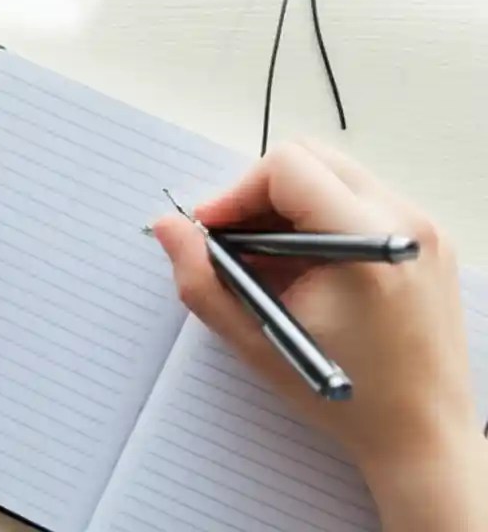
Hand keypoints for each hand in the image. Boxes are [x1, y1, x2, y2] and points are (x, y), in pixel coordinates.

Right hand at [154, 140, 487, 531]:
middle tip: (235, 241)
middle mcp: (404, 222)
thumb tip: (169, 226)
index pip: (288, 168)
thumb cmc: (345, 395)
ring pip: (333, 176)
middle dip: (260, 193)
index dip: (236, 192)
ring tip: (268, 262)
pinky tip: (301, 269)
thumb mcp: (257, 340)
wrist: (421, 434)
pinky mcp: (425, 241)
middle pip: (312, 159)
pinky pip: (359, 201)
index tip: (212, 230)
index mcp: (366, 243)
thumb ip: (202, 280)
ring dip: (288, 207)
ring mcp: (422, 228)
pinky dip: (318, 221)